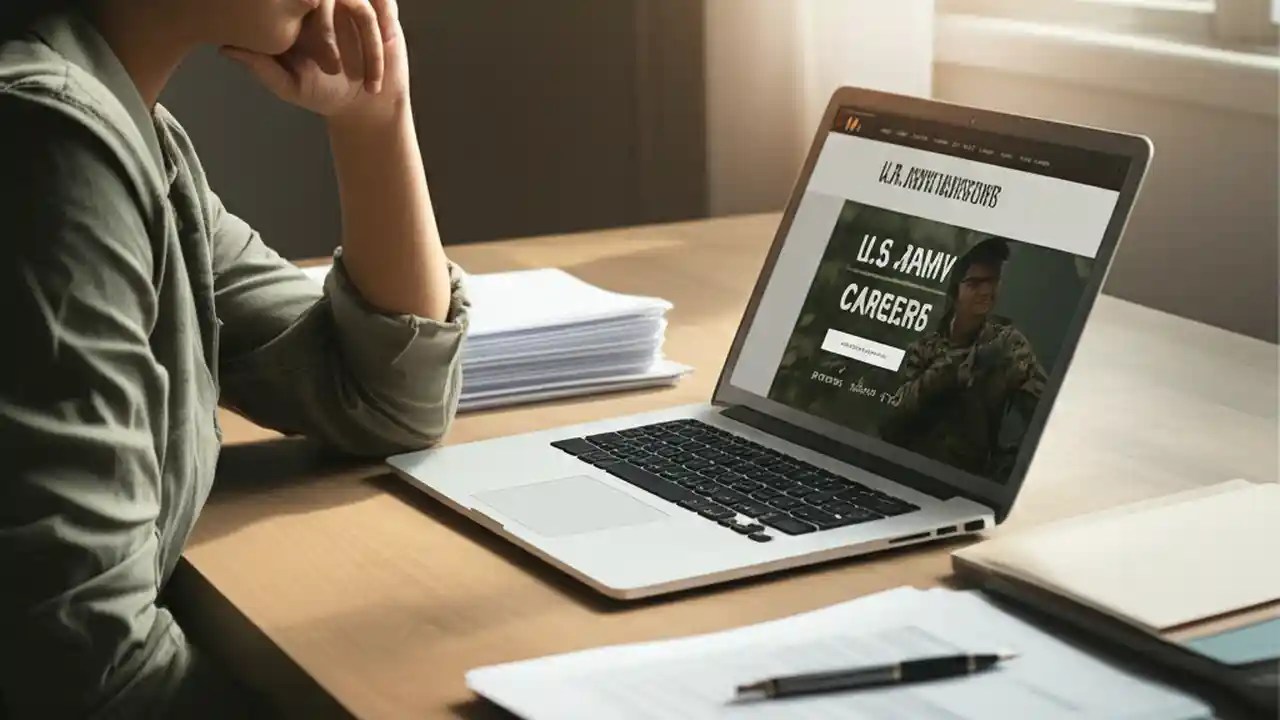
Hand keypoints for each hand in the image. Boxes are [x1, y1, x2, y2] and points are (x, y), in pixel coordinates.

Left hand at [221, 0, 407, 125]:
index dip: (296, 0)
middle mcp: (328, 6)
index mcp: (301, 15)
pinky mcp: (384, 15)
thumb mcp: (289, 85)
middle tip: (324, 18)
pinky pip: (384, 3)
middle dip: (327, 3)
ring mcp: (356, 8)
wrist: (367, 107)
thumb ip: (261, 67)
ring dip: (359, 11)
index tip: (304, 6)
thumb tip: (224, 48)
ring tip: (357, 31)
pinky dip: (383, 13)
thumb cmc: (324, 95)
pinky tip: (383, 35)